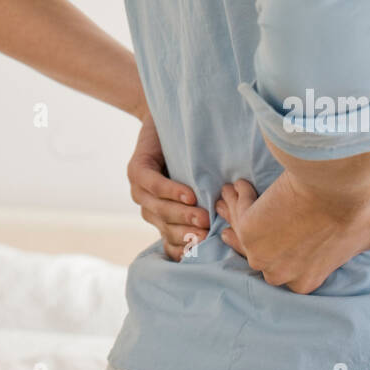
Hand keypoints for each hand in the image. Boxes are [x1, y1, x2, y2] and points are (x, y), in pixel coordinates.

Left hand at [128, 116, 209, 260]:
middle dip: (189, 233)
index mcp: (162, 218)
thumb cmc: (191, 156)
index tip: (209, 251)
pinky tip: (189, 195)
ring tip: (204, 218)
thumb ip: (206, 206)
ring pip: (160, 208)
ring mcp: (139, 190)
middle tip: (210, 236)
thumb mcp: (199, 185)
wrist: (168, 119)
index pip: (172, 243)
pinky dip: (172, 190)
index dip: (188, 248)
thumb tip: (233, 231)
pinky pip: (154, 184)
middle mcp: (148, 208)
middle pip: (167, 228)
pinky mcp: (136, 170)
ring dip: (182, 214)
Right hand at [215, 173, 369, 293]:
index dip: (284, 241)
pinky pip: (234, 211)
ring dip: (242, 210)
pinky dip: (237, 196)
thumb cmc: (362, 208)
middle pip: (260, 252)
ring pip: (240, 230)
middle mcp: (280, 273)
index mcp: (307, 281)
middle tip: (269, 209)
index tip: (289, 221)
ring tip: (248, 193)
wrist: (336, 183)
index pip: (285, 266)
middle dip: (259, 229)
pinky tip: (244, 185)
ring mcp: (261, 253)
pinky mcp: (247, 228)